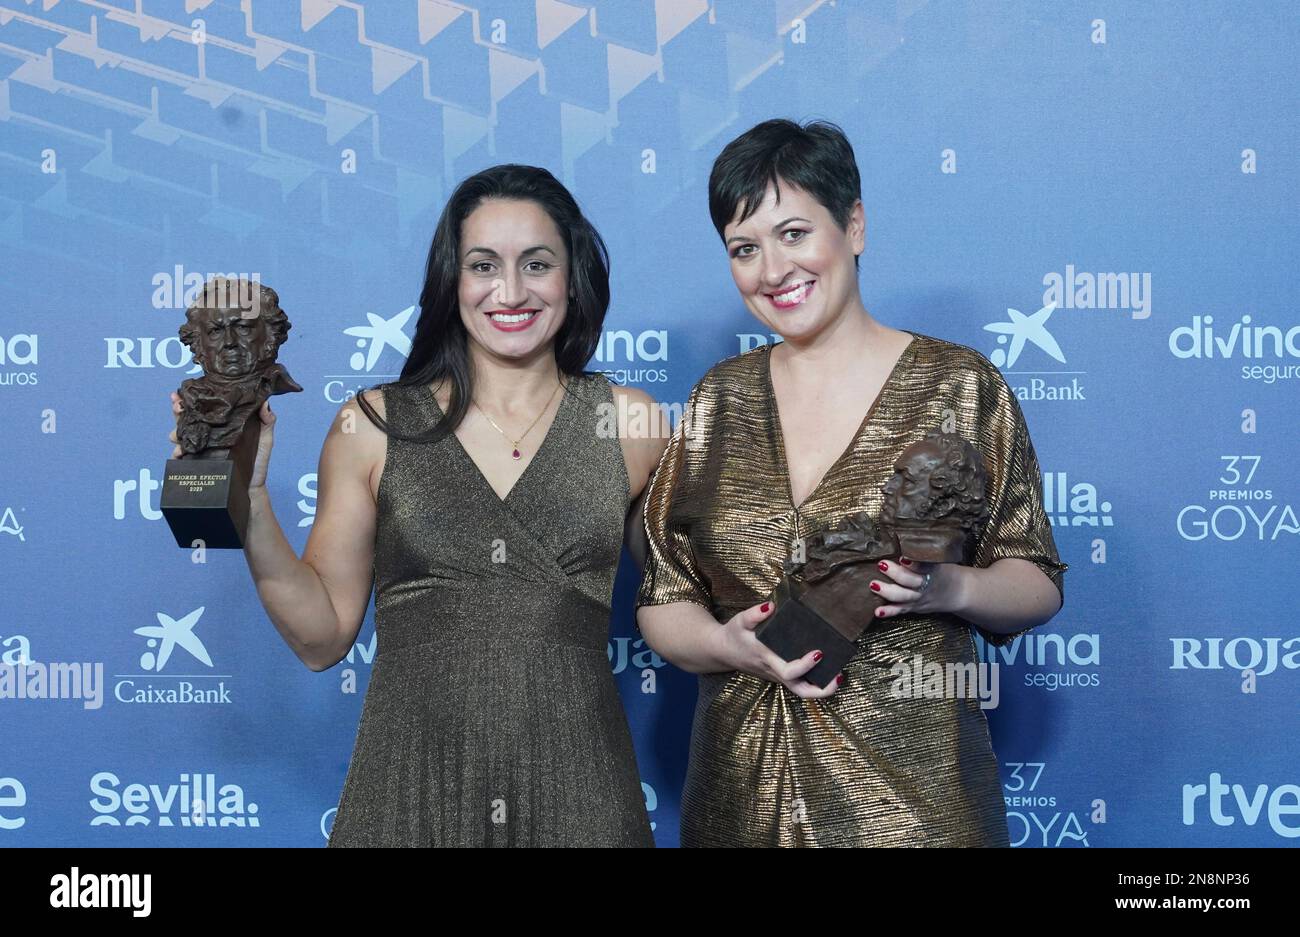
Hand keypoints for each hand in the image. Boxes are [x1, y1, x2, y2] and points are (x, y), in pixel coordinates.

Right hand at [168, 392, 276, 489]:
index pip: (205, 408)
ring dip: (176, 433)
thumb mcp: (265, 439)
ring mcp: (202, 448)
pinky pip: (182, 457)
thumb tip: (265, 402)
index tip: (181, 394)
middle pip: (188, 418)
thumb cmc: (259, 461)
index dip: (192, 399)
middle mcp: (209, 434)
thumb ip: (267, 421)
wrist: (252, 487)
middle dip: (178, 411)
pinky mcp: (199, 463)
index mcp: (222, 424)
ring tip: (177, 435)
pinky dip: (177, 454)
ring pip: (182, 436)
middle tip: (178, 408)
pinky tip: (179, 453)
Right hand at [708, 601, 841, 699]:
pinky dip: (815, 682)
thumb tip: (771, 606)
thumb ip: (755, 614)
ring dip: (822, 689)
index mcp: (766, 659)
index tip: (819, 652)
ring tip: (839, 675)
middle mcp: (774, 671)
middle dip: (822, 689)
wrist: (721, 651)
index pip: (789, 671)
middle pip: (800, 690)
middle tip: (839, 675)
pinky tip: (827, 670)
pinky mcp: (779, 675)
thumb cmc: (733, 635)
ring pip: (801, 691)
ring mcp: (777, 676)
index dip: (806, 665)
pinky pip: (799, 684)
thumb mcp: (740, 621)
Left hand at [870, 557, 961, 618]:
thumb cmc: (941, 570)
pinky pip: (900, 610)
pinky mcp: (913, 607)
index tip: (903, 557)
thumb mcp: (937, 560)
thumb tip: (901, 536)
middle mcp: (926, 585)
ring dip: (887, 592)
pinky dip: (889, 612)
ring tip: (873, 585)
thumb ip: (921, 552)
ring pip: (903, 597)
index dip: (914, 564)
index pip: (925, 567)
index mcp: (933, 570)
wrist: (958, 591)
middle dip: (896, 573)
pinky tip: (877, 611)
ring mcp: (919, 598)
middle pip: (911, 581)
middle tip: (882, 565)